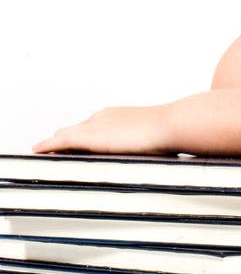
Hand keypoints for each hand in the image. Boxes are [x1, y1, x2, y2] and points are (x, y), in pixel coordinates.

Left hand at [32, 104, 175, 154]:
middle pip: (75, 130)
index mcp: (116, 117)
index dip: (80, 138)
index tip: (74, 146)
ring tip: (39, 153)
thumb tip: (157, 157)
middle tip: (50, 150)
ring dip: (53, 144)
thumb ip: (148, 145)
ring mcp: (95, 126)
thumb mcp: (155, 137)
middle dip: (63, 140)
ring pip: (65, 135)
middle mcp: (102, 118)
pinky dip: (47, 146)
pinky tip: (37, 152)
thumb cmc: (170, 131)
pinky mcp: (90, 137)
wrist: (170, 124)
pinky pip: (60, 142)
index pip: (91, 127)